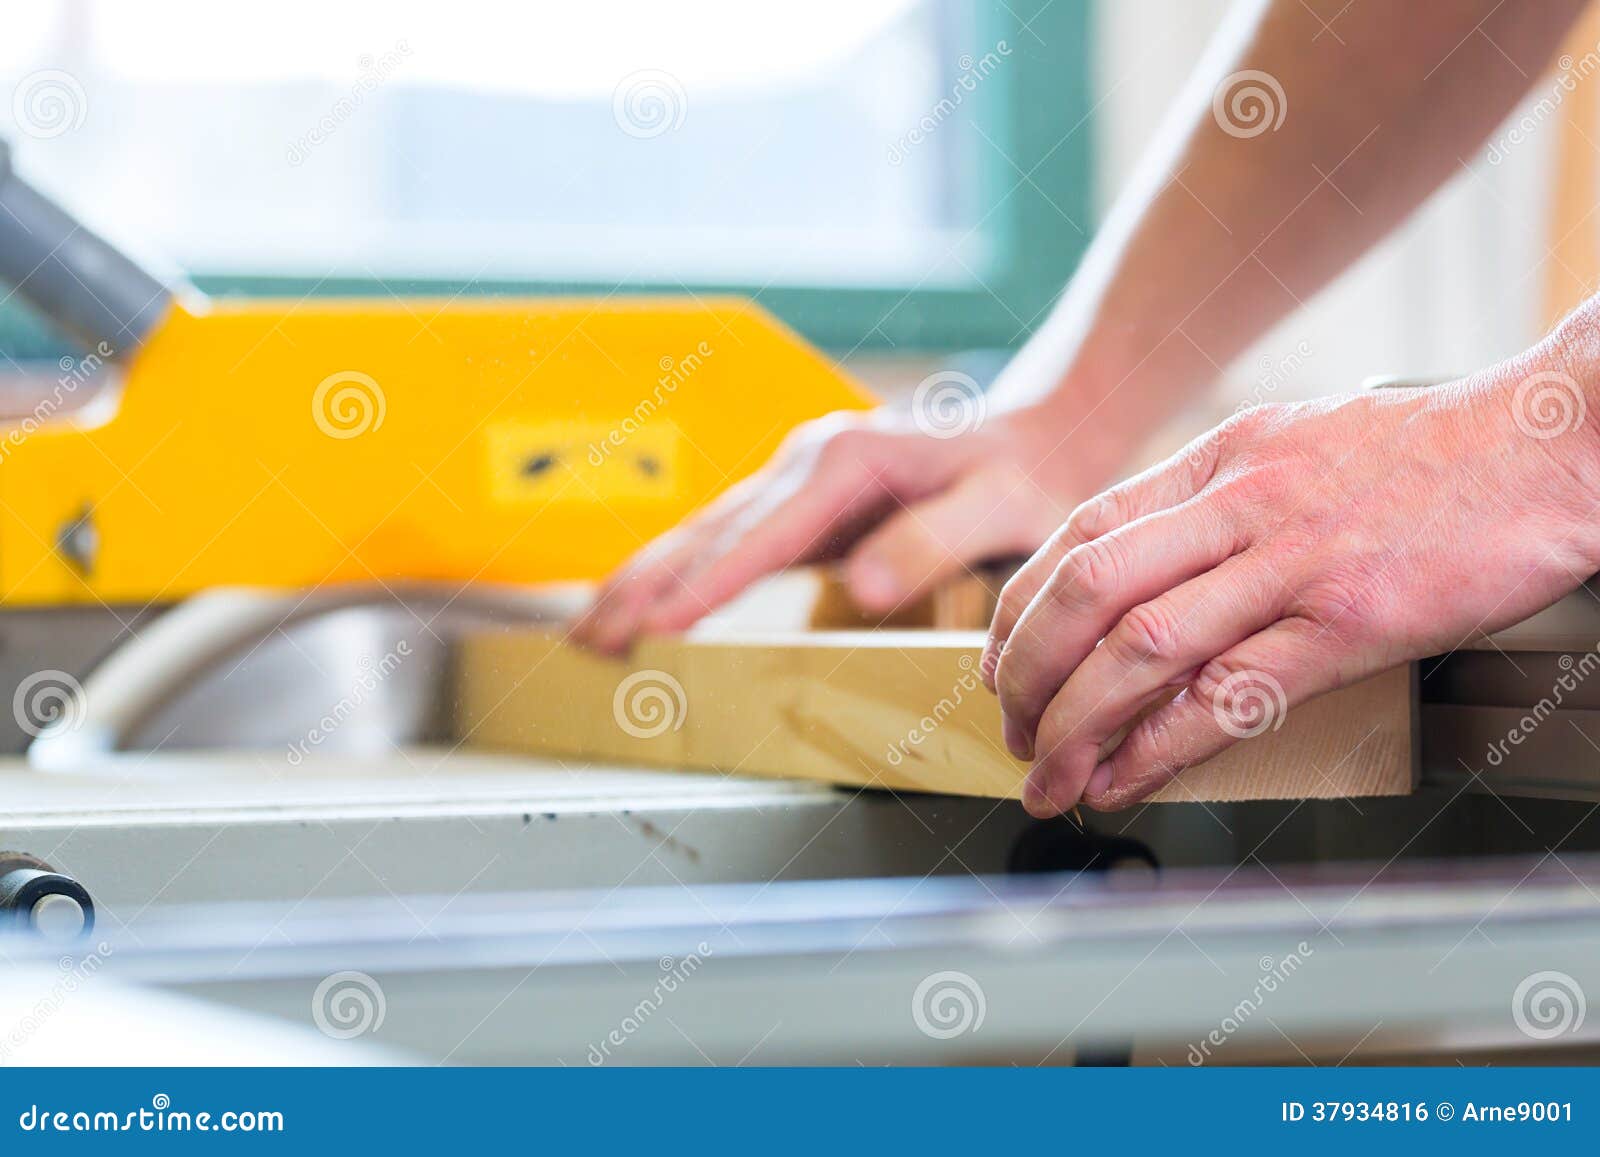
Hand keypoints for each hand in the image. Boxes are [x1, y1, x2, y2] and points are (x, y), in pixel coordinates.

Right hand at [571, 401, 1115, 652]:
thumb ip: (933, 540)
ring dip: (645, 579)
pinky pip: (726, 537)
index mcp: (848, 463)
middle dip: (644, 585)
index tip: (654, 626)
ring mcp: (799, 476)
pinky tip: (648, 600)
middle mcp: (809, 460)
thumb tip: (860, 582)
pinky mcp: (801, 498)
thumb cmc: (1025, 476)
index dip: (704, 586)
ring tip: (590, 629)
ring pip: (704, 531)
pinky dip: (679, 570)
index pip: (760, 536)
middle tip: (588, 639)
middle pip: (708, 529)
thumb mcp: (1002, 506)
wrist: (1039, 436)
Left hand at [984, 360, 1599, 816]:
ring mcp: (1292, 562)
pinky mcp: (1350, 623)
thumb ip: (1217, 496)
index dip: (1021, 608)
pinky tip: (1123, 779)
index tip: (1002, 660)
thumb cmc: (1431, 452)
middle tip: (1011, 727)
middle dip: (1026, 674)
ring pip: (1141, 649)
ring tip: (1049, 774)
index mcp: (1221, 458)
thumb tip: (1147, 562)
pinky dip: (1158, 748)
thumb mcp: (1295, 442)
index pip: (1080, 534)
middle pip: (1087, 592)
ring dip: (1074, 725)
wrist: (1548, 447)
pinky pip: (1228, 696)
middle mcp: (1240, 504)